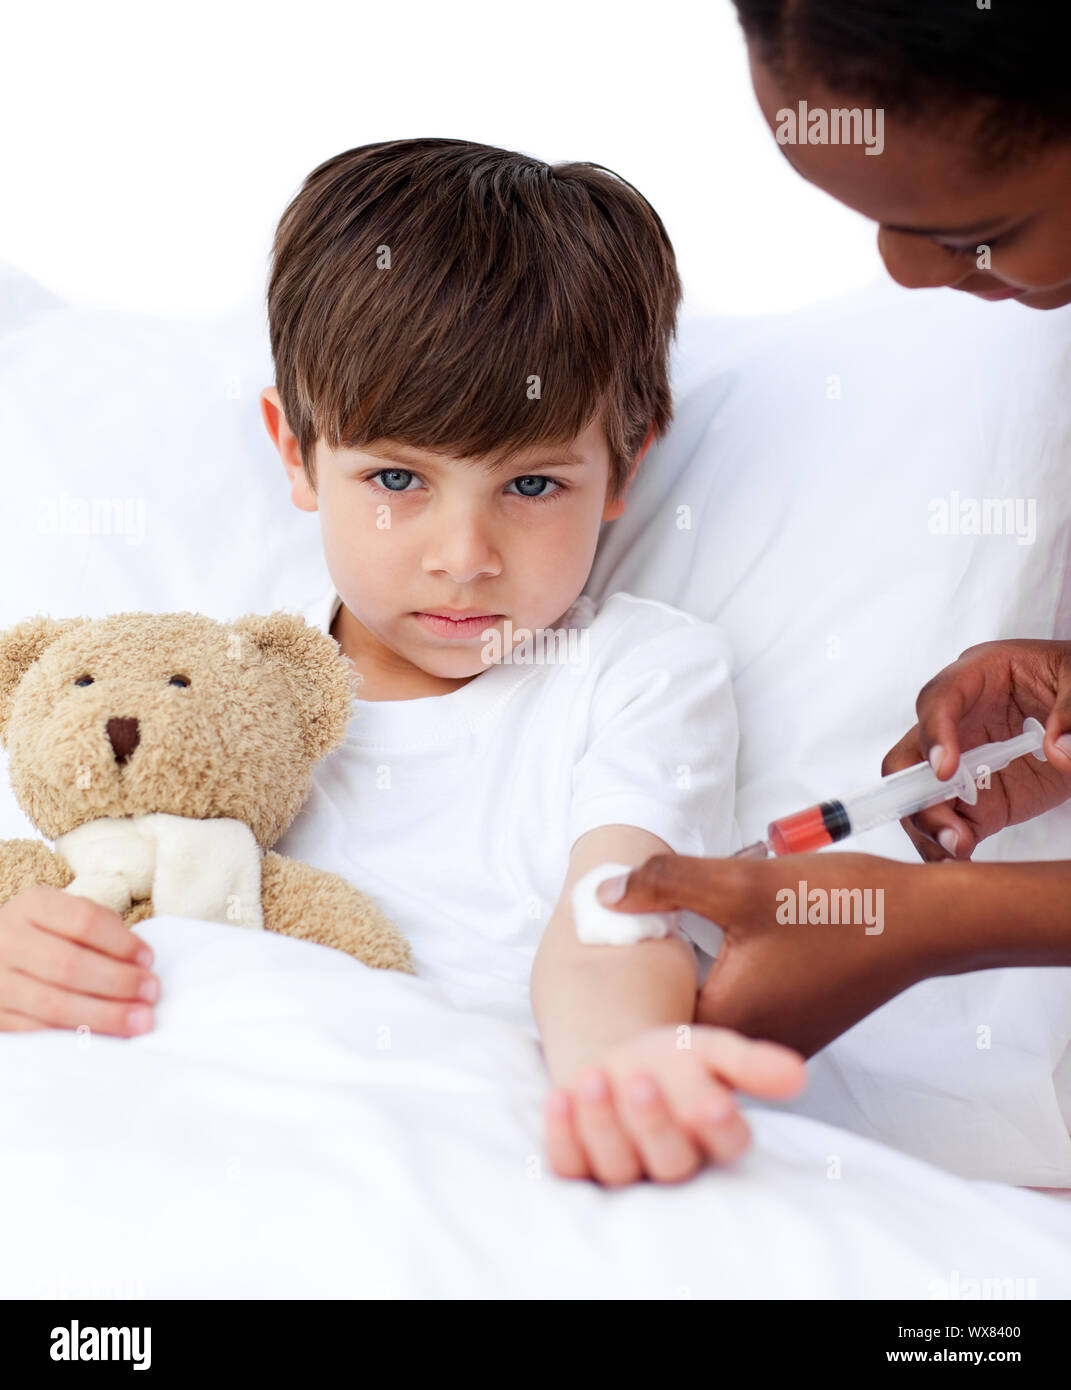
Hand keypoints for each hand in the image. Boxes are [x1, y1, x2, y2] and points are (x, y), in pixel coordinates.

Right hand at [0, 886, 158, 1035]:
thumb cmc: (47, 936)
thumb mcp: (67, 917)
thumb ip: (102, 931)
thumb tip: (141, 965)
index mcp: (32, 906)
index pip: (84, 920)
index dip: (121, 943)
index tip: (148, 959)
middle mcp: (7, 940)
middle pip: (68, 964)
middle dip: (118, 982)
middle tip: (151, 993)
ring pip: (52, 1003)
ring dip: (103, 1015)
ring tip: (138, 1020)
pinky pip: (35, 1032)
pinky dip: (73, 1037)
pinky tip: (103, 1038)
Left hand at [543, 1023, 804, 1185]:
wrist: (616, 1061)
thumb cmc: (672, 1062)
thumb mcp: (710, 1050)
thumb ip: (749, 1064)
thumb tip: (799, 1076)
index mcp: (712, 1137)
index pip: (726, 1146)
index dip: (719, 1129)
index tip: (712, 1103)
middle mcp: (671, 1162)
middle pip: (670, 1162)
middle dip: (653, 1123)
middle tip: (641, 1081)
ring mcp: (624, 1168)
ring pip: (617, 1166)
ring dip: (603, 1124)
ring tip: (596, 1078)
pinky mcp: (581, 1165)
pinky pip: (571, 1164)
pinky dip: (563, 1134)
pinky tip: (560, 1097)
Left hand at [596, 852, 945, 1057]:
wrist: (921, 920)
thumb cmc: (836, 905)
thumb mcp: (740, 883)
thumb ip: (665, 884)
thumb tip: (601, 893)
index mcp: (727, 1025)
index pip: (647, 1025)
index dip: (616, 991)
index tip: (587, 961)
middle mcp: (750, 1046)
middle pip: (673, 1023)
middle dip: (646, 985)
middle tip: (609, 947)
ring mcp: (777, 1040)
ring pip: (707, 1014)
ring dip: (684, 980)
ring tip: (653, 936)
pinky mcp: (796, 1027)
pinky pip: (738, 1010)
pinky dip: (718, 980)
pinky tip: (707, 943)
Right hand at [882, 639, 1070, 860]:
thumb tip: (1058, 749)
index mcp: (977, 677)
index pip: (939, 700)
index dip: (934, 734)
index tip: (946, 770)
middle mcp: (957, 722)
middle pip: (910, 756)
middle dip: (917, 794)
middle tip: (947, 825)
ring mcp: (963, 764)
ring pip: (919, 796)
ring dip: (930, 826)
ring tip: (957, 850)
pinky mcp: (978, 799)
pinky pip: (949, 823)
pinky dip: (946, 844)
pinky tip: (958, 858)